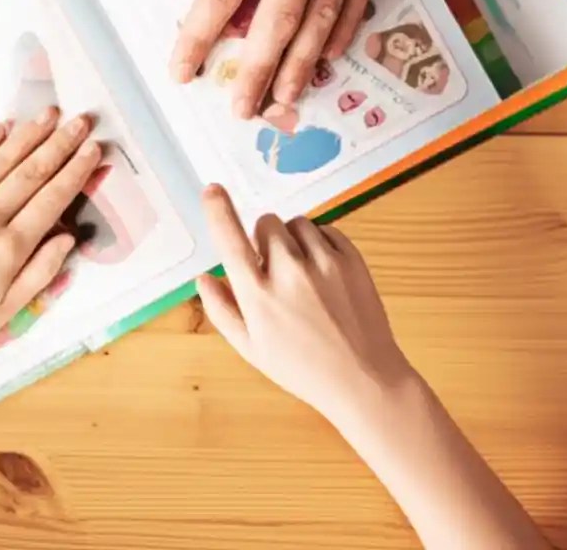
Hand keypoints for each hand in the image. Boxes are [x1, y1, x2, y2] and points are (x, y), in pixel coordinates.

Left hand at [0, 109, 101, 371]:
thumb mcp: (5, 312)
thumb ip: (40, 273)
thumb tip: (69, 238)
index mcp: (9, 249)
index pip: (52, 200)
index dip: (76, 173)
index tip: (94, 150)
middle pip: (31, 174)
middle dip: (60, 145)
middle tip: (82, 121)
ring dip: (28, 136)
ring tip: (50, 114)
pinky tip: (1, 126)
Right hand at [196, 185, 413, 421]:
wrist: (363, 378)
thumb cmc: (301, 368)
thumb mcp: (250, 349)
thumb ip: (222, 310)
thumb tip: (203, 277)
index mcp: (259, 296)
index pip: (231, 241)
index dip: (218, 211)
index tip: (212, 190)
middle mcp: (290, 273)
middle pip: (266, 223)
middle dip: (263, 238)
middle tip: (271, 267)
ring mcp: (324, 263)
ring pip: (296, 223)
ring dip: (292, 238)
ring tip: (300, 270)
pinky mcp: (352, 260)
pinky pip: (326, 229)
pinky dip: (318, 242)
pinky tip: (321, 270)